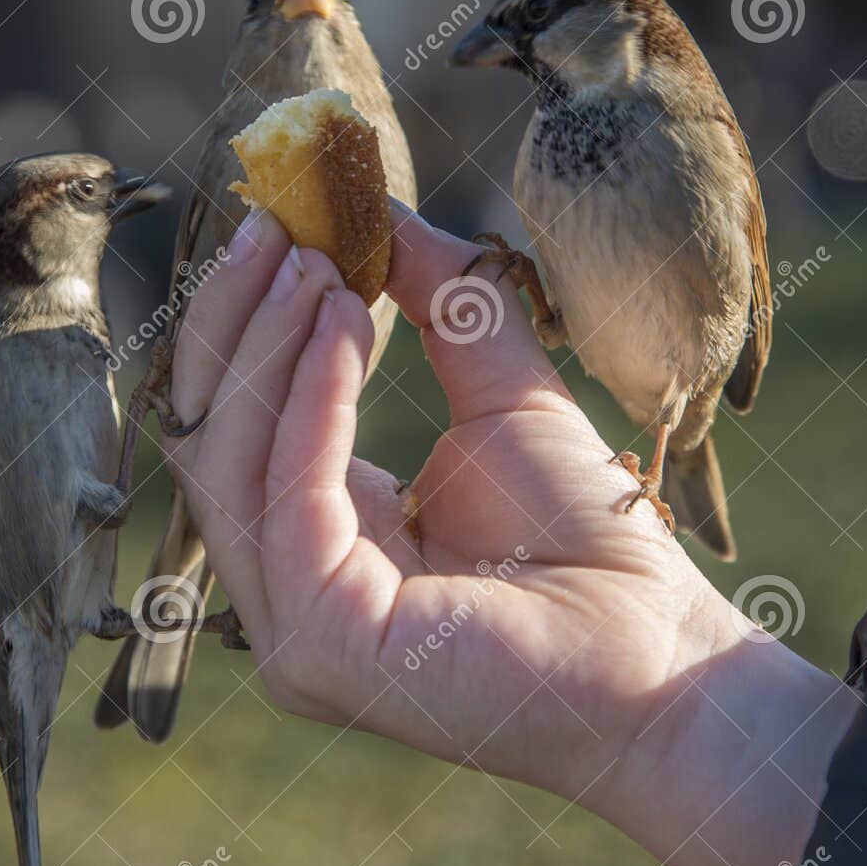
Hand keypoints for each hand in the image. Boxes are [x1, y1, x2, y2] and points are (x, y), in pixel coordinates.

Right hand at [164, 205, 857, 865]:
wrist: (659, 654)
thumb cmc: (592, 546)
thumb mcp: (501, 397)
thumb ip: (441, 310)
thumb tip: (385, 212)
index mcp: (317, 544)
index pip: (237, 427)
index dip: (246, 325)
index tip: (275, 228)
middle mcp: (284, 593)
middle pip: (207, 438)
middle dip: (234, 324)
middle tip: (271, 229)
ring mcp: (290, 628)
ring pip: (226, 462)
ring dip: (266, 348)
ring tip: (316, 264)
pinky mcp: (318, 639)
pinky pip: (290, 493)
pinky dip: (310, 399)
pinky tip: (344, 324)